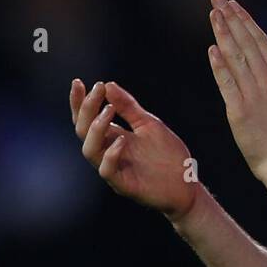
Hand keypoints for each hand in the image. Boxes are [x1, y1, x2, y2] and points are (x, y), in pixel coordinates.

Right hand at [70, 79, 199, 221]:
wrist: (187, 185)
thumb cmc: (168, 156)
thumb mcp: (149, 124)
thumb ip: (129, 107)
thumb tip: (108, 85)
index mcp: (112, 137)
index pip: (87, 119)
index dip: (79, 102)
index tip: (79, 82)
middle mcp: (108, 152)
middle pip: (83, 131)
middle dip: (86, 109)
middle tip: (97, 91)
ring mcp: (115, 169)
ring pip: (89, 150)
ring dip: (96, 128)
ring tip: (109, 110)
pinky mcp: (124, 185)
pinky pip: (107, 171)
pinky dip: (110, 154)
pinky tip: (122, 140)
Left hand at [207, 0, 266, 184]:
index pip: (260, 40)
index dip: (245, 20)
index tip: (233, 5)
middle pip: (246, 42)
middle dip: (231, 18)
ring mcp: (254, 94)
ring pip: (236, 57)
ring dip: (223, 33)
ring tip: (213, 15)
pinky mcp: (240, 110)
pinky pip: (227, 83)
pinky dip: (219, 65)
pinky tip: (212, 50)